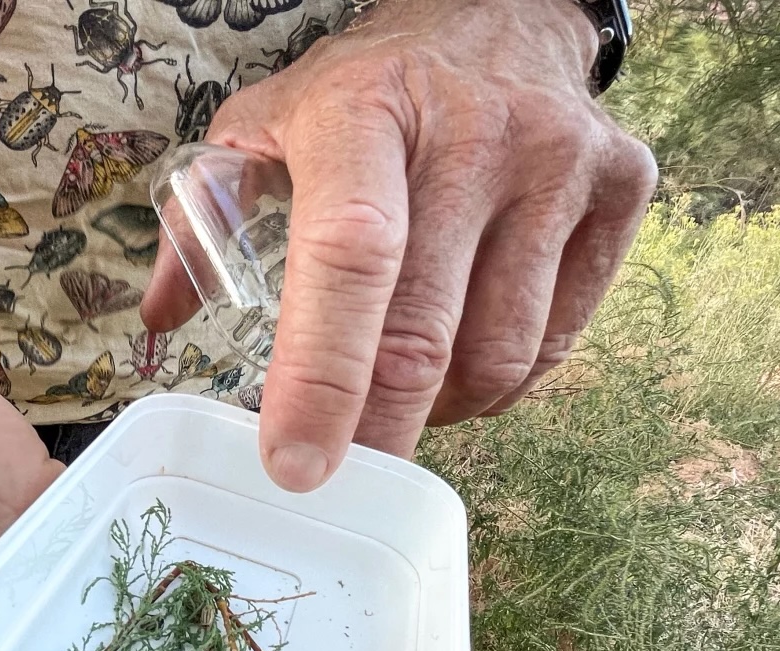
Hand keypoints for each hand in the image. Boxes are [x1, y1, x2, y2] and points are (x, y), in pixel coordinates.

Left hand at [142, 0, 656, 490]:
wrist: (502, 14)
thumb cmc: (368, 93)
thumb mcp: (270, 123)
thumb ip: (203, 215)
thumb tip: (158, 318)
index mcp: (364, 110)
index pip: (348, 256)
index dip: (320, 373)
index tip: (293, 463)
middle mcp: (476, 131)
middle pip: (425, 335)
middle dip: (377, 433)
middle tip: (346, 477)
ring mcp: (560, 161)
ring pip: (497, 359)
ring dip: (440, 410)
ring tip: (405, 392)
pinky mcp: (621, 191)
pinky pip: (556, 345)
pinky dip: (502, 384)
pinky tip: (465, 360)